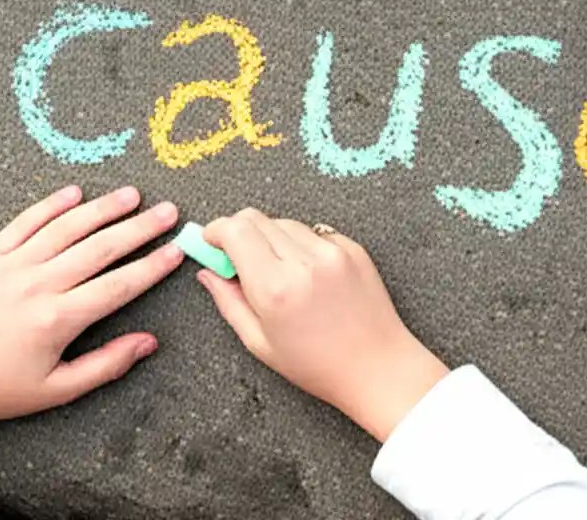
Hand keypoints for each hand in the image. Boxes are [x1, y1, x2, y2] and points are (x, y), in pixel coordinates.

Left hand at [0, 185, 182, 430]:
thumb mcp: (57, 389)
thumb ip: (107, 364)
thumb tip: (149, 342)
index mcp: (58, 319)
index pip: (119, 285)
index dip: (153, 267)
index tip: (177, 250)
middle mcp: (37, 285)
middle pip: (99, 247)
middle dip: (139, 228)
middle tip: (168, 212)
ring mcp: (11, 265)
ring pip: (66, 227)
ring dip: (102, 208)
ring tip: (132, 195)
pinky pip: (25, 222)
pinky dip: (52, 205)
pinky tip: (75, 193)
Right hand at [196, 209, 448, 441]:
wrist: (378, 367)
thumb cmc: (318, 365)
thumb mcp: (259, 342)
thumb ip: (228, 301)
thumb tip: (208, 272)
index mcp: (275, 289)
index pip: (235, 230)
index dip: (216, 230)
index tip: (212, 240)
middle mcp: (303, 263)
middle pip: (255, 218)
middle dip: (238, 232)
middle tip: (238, 257)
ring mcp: (332, 252)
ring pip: (284, 222)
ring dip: (270, 238)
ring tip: (278, 272)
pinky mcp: (352, 249)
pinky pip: (313, 232)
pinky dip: (301, 245)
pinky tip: (307, 274)